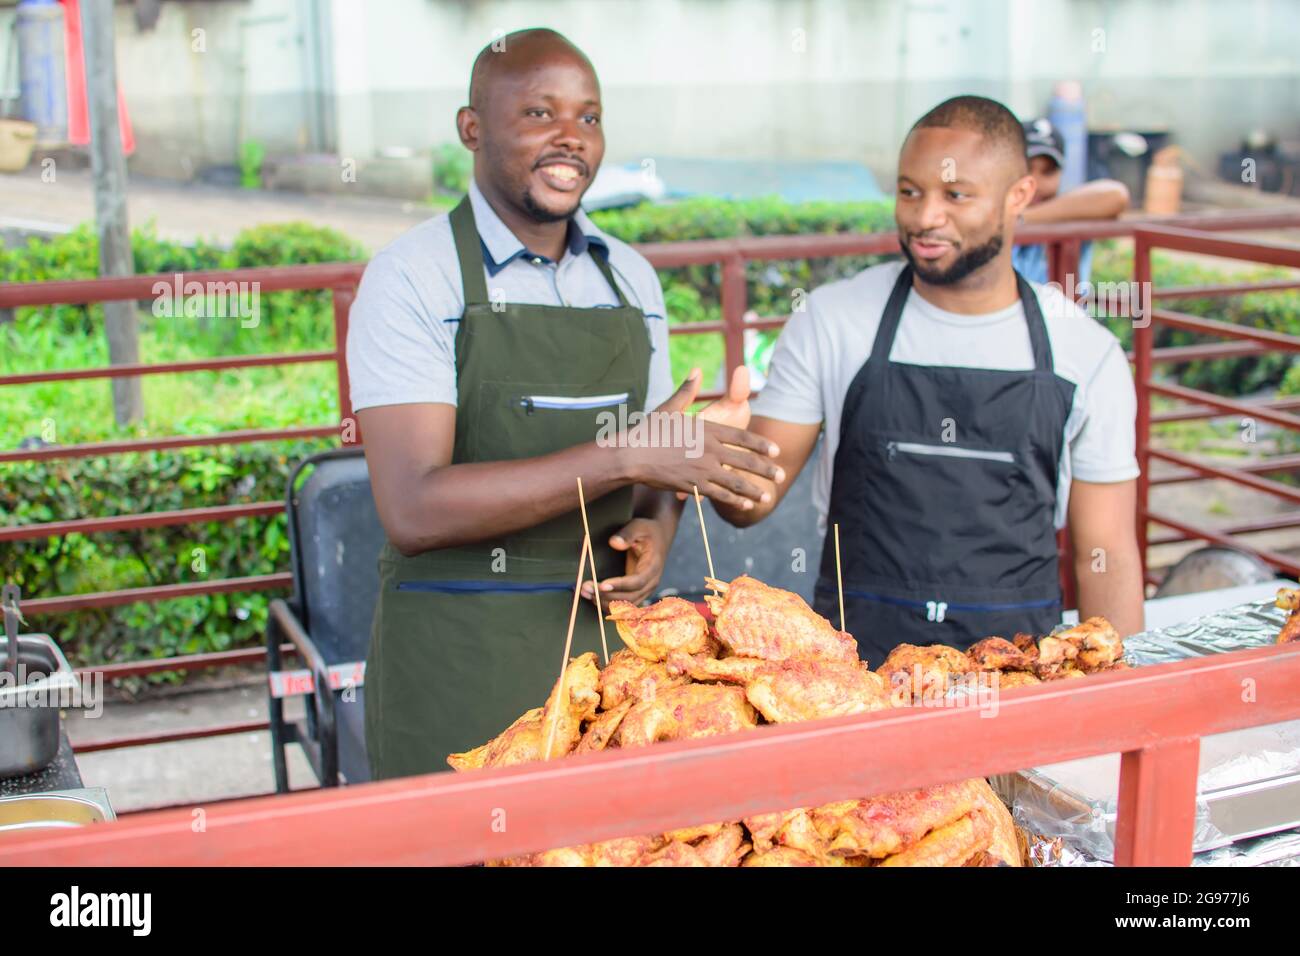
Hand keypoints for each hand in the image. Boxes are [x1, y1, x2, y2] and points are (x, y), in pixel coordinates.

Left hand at [581, 517, 667, 605]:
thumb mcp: (639, 526)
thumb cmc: (647, 531)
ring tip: (585, 593)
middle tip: (586, 588)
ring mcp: (645, 590)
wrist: (658, 537)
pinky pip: (624, 605)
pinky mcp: (638, 592)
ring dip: (605, 602)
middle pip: (630, 597)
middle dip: (606, 595)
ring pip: (626, 605)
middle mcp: (651, 582)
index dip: (619, 585)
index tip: (601, 585)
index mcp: (653, 567)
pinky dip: (608, 604)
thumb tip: (614, 543)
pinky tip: (593, 598)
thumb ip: (627, 534)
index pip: (637, 582)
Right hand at [625, 368, 784, 511]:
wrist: (631, 455)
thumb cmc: (649, 430)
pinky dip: (733, 500)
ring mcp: (702, 470)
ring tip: (766, 497)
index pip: (741, 437)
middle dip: (765, 470)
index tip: (775, 450)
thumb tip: (696, 370)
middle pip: (745, 461)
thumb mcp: (670, 407)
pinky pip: (718, 495)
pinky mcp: (692, 486)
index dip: (760, 444)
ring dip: (753, 490)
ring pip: (735, 482)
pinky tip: (744, 505)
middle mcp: (709, 450)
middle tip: (781, 475)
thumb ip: (687, 390)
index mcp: (707, 430)